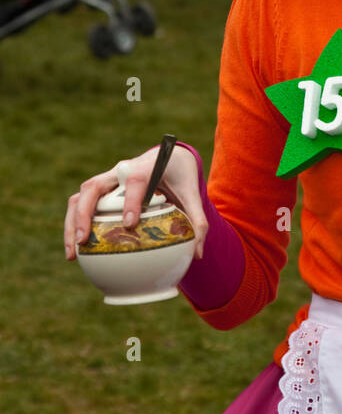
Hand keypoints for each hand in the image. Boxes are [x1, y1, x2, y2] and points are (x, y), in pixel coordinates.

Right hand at [64, 146, 207, 260]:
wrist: (168, 158)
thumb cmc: (179, 177)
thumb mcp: (192, 195)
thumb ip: (198, 222)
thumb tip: (197, 255)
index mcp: (147, 167)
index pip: (135, 180)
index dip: (131, 200)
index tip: (130, 223)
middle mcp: (121, 170)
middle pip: (93, 186)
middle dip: (84, 213)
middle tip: (84, 240)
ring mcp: (106, 179)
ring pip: (80, 196)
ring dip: (72, 223)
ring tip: (73, 253)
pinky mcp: (100, 190)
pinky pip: (80, 205)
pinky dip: (74, 226)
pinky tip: (75, 252)